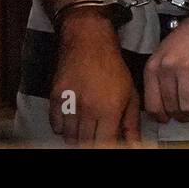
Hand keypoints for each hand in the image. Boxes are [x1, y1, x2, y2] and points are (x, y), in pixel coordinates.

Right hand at [49, 11, 140, 144]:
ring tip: (85, 127)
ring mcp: (69, 104)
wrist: (89, 41)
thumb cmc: (113, 66)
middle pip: (85, 143)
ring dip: (77, 137)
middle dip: (91, 142)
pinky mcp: (55, 98)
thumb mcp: (130, 93)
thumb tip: (134, 145)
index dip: (107, 146)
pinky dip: (62, 127)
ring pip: (69, 137)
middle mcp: (88, 110)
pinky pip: (55, 126)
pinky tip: (72, 118)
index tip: (107, 140)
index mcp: (109, 110)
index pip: (105, 144)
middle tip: (97, 134)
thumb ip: (131, 123)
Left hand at [143, 16, 188, 123]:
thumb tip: (163, 105)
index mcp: (154, 66)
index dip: (161, 117)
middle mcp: (167, 68)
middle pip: (172, 108)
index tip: (169, 119)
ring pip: (188, 107)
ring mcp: (186, 69)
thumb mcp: (165, 53)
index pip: (152, 105)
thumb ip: (161, 76)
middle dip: (183, 116)